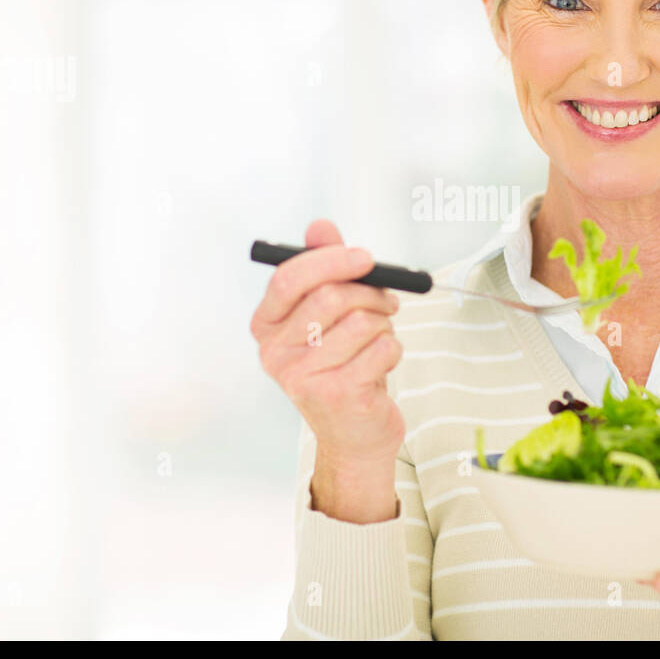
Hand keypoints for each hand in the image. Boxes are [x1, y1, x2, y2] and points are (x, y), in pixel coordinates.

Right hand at [250, 219, 405, 463]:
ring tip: (380, 337)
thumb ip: (323, 267)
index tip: (365, 257)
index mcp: (266, 327)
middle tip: (387, 300)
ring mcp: (303, 379)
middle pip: (330, 298)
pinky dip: (393, 349)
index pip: (288, 279)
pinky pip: (382, 349)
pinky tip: (382, 364)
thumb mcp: (329, 315)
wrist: (354, 432)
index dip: (330, 260)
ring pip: (362, 323)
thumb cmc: (342, 364)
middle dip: (370, 293)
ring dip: (384, 324)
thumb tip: (320, 226)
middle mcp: (275, 354)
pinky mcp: (337, 396)